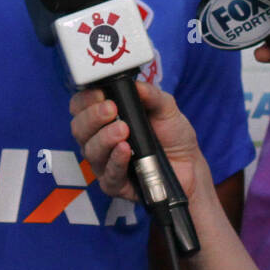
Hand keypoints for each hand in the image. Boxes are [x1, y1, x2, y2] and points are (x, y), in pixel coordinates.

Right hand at [69, 82, 200, 202]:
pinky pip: (108, 174)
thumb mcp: (166, 108)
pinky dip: (115, 160)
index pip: (80, 107)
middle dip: (92, 117)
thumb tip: (135, 85)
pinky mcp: (115, 184)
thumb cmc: (172, 135)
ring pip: (90, 151)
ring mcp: (105, 163)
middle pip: (79, 129)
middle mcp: (99, 139)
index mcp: (104, 118)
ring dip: (104, 138)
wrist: (190, 164)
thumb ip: (151, 95)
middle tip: (111, 109)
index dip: (85, 100)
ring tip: (123, 129)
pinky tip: (125, 150)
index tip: (100, 94)